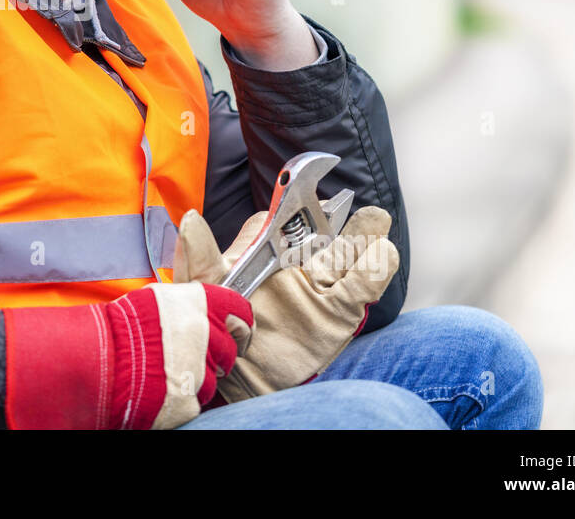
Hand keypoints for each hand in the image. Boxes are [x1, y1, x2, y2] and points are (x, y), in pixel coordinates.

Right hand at [3, 282, 253, 428]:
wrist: (97, 361)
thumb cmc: (121, 325)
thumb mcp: (157, 298)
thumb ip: (189, 300)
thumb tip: (204, 294)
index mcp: (200, 305)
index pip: (240, 310)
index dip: (240, 321)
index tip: (237, 328)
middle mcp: (206, 336)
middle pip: (230, 349)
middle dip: (217, 353)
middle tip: (194, 354)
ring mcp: (199, 371)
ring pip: (214, 378)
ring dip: (198, 377)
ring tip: (169, 371)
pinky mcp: (189, 401)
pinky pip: (198, 401)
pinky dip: (184, 397)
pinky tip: (164, 388)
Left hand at [172, 206, 398, 398]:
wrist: (237, 386)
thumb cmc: (214, 334)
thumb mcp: (201, 293)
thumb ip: (199, 259)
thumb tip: (191, 221)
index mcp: (257, 256)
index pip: (277, 221)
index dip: (289, 205)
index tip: (299, 189)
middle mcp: (291, 269)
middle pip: (320, 232)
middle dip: (336, 214)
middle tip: (348, 200)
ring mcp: (316, 291)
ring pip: (346, 255)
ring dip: (363, 235)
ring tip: (375, 218)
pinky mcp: (337, 317)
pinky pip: (359, 290)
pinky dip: (374, 270)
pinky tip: (382, 253)